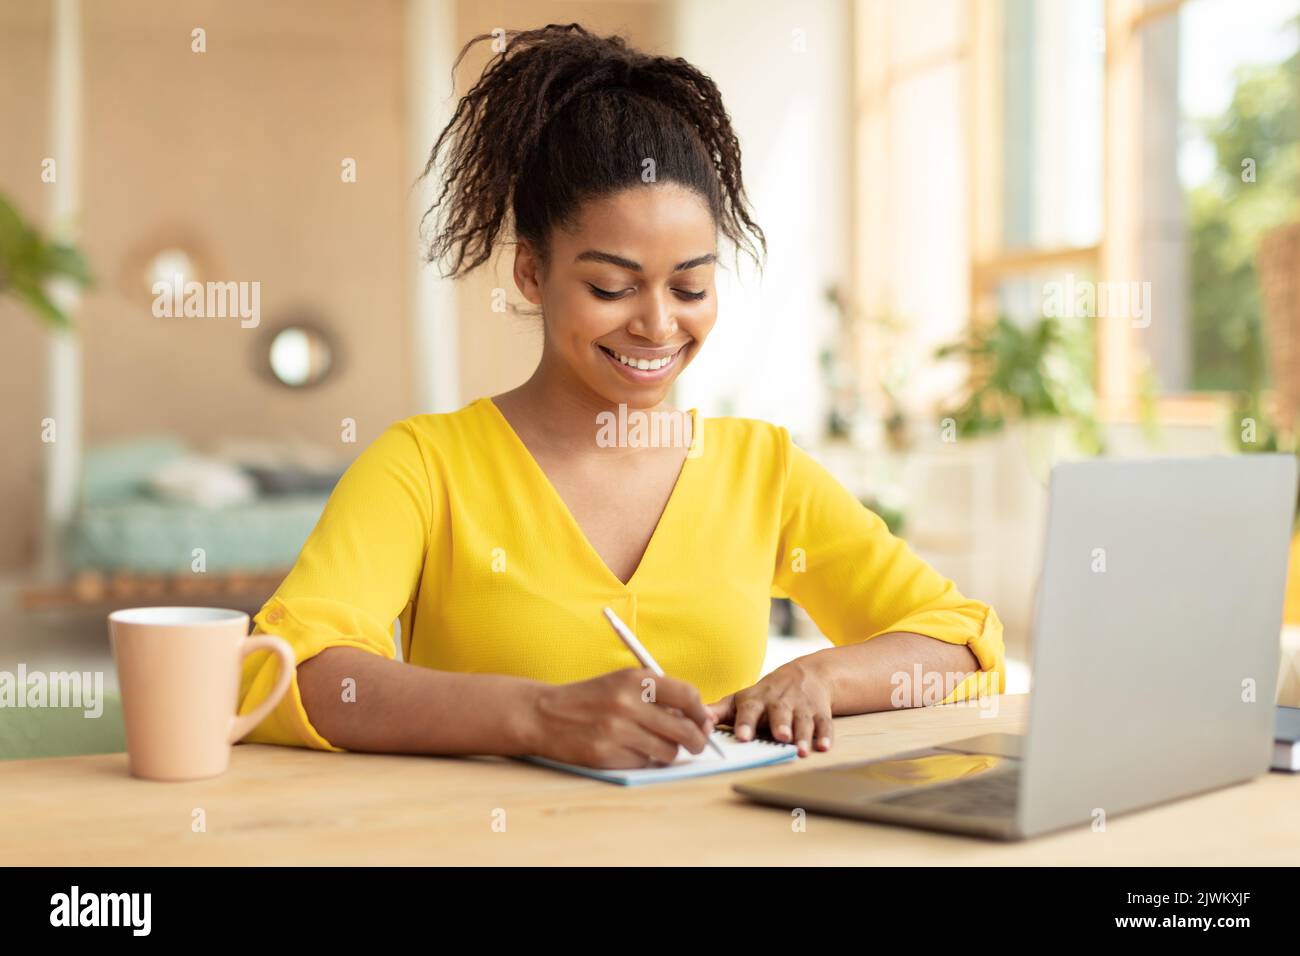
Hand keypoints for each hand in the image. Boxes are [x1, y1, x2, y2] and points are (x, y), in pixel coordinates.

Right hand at [529, 668, 714, 768]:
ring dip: (668, 751)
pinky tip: (629, 749)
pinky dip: (643, 759)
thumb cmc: (591, 697)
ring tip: (655, 744)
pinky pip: (644, 763)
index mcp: (635, 679)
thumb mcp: (623, 683)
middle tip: (696, 743)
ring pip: (667, 751)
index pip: (687, 695)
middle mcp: (627, 703)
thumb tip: (702, 717)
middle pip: (684, 729)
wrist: (544, 714)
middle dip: (696, 740)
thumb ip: (659, 695)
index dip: (701, 711)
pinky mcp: (606, 755)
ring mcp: (616, 731)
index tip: (704, 720)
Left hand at [707, 657, 833, 757]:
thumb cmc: (765, 694)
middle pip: (780, 713)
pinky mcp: (820, 712)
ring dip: (803, 736)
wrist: (805, 674)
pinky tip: (823, 747)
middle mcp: (780, 702)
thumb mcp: (741, 698)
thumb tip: (697, 721)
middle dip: (781, 725)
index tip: (743, 736)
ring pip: (803, 721)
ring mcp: (802, 707)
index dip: (746, 723)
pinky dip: (825, 736)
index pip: (750, 709)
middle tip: (781, 737)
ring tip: (801, 750)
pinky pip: (824, 724)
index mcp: (757, 700)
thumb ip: (719, 711)